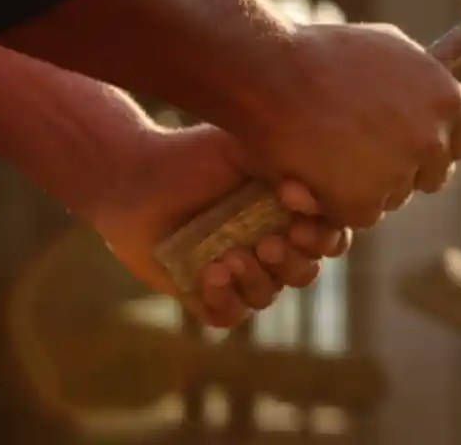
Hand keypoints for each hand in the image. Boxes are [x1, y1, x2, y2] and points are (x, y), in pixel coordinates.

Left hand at [85, 124, 352, 327]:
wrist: (130, 176)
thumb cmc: (191, 155)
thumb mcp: (245, 147)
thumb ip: (284, 162)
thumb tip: (311, 191)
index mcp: (289, 213)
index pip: (330, 236)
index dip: (325, 236)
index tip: (298, 214)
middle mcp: (269, 244)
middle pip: (306, 272)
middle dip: (294, 263)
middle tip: (269, 244)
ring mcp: (237, 273)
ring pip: (269, 295)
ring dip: (256, 281)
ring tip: (229, 258)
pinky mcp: (203, 294)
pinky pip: (229, 315)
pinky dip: (225, 300)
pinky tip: (209, 274)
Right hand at [240, 23, 460, 228]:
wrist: (269, 74)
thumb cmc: (323, 53)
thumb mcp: (390, 48)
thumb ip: (422, 77)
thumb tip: (439, 89)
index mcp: (446, 98)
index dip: (449, 144)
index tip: (426, 144)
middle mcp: (431, 138)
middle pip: (434, 174)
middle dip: (406, 168)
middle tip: (363, 149)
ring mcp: (399, 173)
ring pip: (394, 196)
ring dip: (368, 185)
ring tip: (330, 150)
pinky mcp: (363, 202)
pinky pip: (360, 215)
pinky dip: (338, 202)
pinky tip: (316, 171)